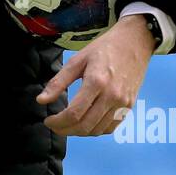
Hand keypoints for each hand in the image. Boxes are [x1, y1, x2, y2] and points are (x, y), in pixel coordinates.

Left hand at [35, 15, 153, 136]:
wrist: (134, 42)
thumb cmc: (104, 48)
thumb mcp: (77, 60)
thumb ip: (58, 82)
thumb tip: (41, 100)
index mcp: (96, 82)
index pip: (74, 113)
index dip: (58, 122)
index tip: (48, 121)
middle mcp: (111, 96)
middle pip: (85, 125)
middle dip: (65, 130)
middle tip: (54, 126)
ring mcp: (122, 103)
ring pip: (97, 130)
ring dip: (79, 132)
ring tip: (68, 125)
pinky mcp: (129, 106)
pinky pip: (111, 128)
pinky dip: (96, 130)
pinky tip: (86, 123)